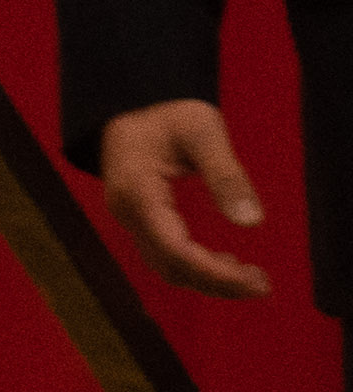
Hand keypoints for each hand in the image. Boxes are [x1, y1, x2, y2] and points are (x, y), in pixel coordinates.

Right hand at [97, 99, 280, 301]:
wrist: (133, 106)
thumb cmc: (169, 115)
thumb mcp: (202, 131)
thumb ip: (226, 174)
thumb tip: (252, 222)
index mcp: (137, 190)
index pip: (173, 247)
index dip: (213, 271)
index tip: (255, 279)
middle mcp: (127, 212)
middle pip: (170, 265)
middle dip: (217, 282)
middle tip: (263, 285)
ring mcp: (130, 219)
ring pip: (166, 267)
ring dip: (208, 280)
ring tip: (252, 280)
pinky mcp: (140, 222)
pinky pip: (166, 257)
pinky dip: (197, 268)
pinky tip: (226, 264)